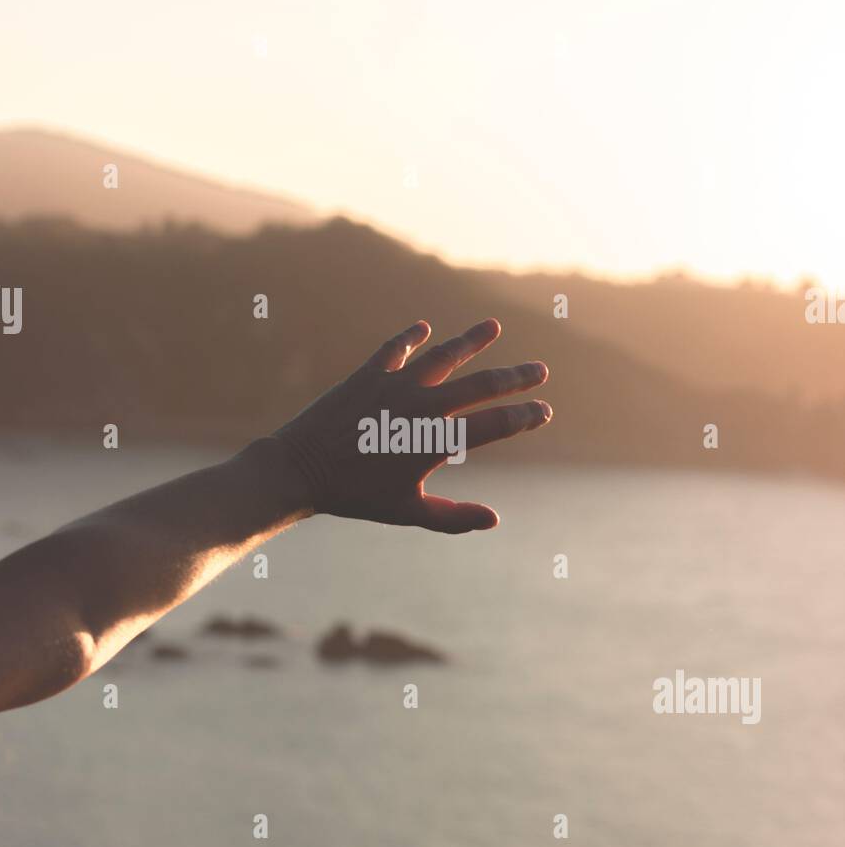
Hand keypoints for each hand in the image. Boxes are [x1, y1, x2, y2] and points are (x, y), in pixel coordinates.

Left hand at [272, 318, 550, 532]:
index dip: (525, 417)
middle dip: (515, 377)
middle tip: (540, 369)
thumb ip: (453, 517)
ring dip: (471, 340)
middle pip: (480, 385)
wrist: (301, 469)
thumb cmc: (356, 496)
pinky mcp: (368, 374)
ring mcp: (396, 385)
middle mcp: (423, 406)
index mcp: (436, 440)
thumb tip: (494, 520)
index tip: (545, 410)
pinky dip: (411, 337)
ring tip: (493, 327)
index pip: (494, 424)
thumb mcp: (407, 512)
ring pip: (443, 355)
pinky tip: (425, 328)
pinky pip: (395, 349)